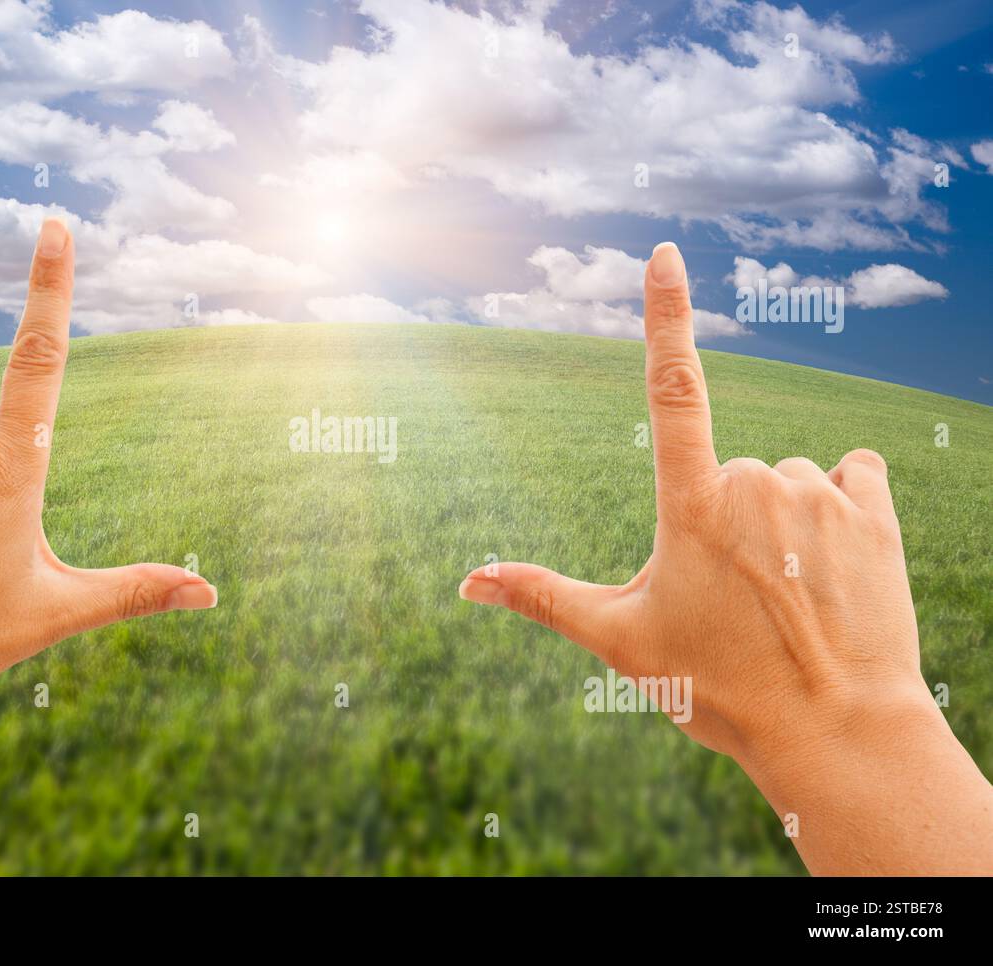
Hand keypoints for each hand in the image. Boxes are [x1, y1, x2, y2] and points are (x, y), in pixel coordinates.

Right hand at [458, 241, 992, 874]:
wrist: (836, 734)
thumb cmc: (718, 689)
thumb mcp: (621, 641)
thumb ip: (543, 596)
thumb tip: (466, 581)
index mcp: (690, 505)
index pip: (671, 387)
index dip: (665, 314)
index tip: (667, 251)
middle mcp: (756, 484)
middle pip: (728, 471)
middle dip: (725, 519)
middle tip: (735, 597)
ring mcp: (819, 495)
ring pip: (786, 479)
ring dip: (781, 519)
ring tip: (787, 594)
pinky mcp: (874, 513)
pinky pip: (850, 475)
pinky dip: (838, 507)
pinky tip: (834, 565)